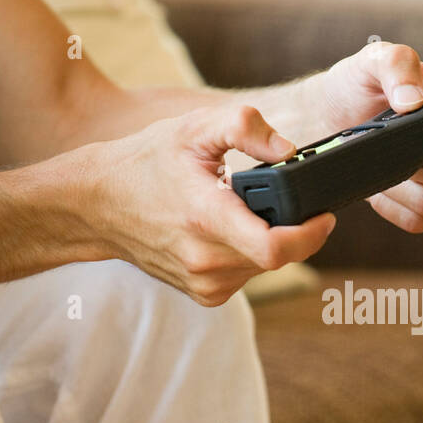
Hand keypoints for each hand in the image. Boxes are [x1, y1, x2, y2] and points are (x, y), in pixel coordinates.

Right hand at [85, 103, 335, 305]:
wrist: (97, 204)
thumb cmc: (146, 162)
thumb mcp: (193, 128)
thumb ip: (245, 127)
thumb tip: (289, 149)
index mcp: (205, 217)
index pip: (276, 247)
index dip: (311, 233)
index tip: (324, 214)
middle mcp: (205, 259)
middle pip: (279, 255)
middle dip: (293, 228)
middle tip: (285, 199)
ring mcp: (204, 282)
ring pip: (265, 267)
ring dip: (270, 241)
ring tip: (243, 210)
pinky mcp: (205, 295)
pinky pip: (248, 276)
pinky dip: (250, 254)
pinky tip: (229, 231)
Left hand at [310, 41, 422, 231]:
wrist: (331, 118)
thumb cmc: (359, 83)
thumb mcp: (374, 59)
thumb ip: (397, 64)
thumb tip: (413, 103)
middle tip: (392, 146)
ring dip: (403, 186)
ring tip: (380, 161)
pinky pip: (422, 221)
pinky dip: (393, 207)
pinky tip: (377, 186)